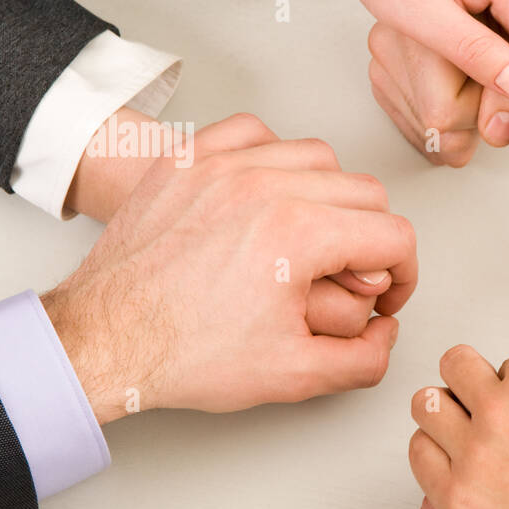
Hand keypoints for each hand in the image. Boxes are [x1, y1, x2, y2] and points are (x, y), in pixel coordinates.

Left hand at [65, 110, 388, 337]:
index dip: (405, 275)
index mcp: (298, 234)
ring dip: (330, 197)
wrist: (104, 340)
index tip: (387, 298)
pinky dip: (273, 158)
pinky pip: (256, 132)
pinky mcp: (188, 160)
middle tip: (352, 278)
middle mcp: (263, 185)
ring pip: (318, 156)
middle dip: (372, 240)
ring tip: (313, 240)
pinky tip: (270, 197)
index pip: (394, 236)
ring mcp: (221, 165)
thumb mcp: (295, 377)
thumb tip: (386, 331)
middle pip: (365, 192)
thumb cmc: (183, 353)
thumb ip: (365, 359)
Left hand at [408, 330, 508, 508]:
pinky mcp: (456, 502)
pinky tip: (462, 466)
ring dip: (446, 412)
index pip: (506, 359)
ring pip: (426, 406)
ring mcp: (473, 458)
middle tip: (490, 410)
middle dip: (474, 382)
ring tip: (470, 435)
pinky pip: (419, 454)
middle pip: (455, 368)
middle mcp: (499, 413)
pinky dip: (434, 451)